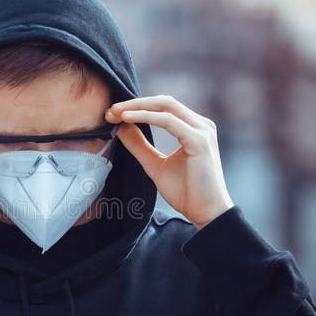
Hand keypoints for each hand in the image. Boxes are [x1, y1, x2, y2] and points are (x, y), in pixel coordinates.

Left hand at [105, 94, 233, 228]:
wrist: (206, 213)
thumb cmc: (186, 192)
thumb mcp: (155, 165)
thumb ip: (140, 146)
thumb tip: (120, 127)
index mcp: (193, 128)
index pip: (162, 108)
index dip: (137, 106)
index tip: (112, 114)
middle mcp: (200, 125)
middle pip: (163, 102)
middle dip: (134, 103)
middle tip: (109, 110)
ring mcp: (202, 131)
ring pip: (165, 106)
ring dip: (137, 107)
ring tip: (114, 113)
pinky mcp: (199, 140)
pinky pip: (168, 121)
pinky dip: (145, 117)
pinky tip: (126, 119)